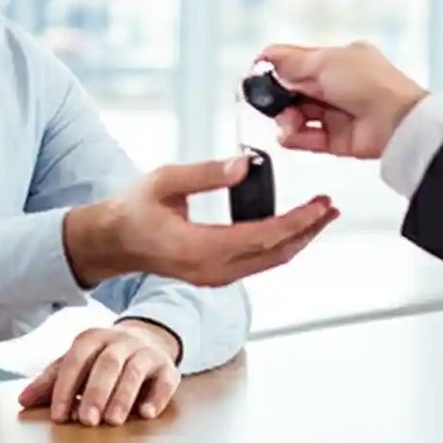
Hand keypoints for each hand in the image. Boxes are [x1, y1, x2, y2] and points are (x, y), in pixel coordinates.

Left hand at [18, 321, 181, 425]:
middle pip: (107, 363)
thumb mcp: (77, 363)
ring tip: (113, 420)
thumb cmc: (103, 358)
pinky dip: (157, 397)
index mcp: (93, 338)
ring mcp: (146, 352)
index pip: (76, 360)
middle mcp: (120, 341)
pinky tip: (146, 413)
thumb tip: (22, 401)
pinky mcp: (168, 367)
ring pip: (135, 370)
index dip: (65, 387)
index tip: (59, 415)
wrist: (147, 339)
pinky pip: (166, 380)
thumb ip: (51, 380)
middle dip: (96, 392)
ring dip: (123, 396)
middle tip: (87, 420)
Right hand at [63, 158, 338, 287]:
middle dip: (308, 231)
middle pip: (275, 255)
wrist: (112, 241)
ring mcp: (214, 277)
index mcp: (199, 248)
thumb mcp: (164, 180)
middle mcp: (211, 271)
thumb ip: (206, 174)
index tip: (318, 204)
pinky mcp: (215, 275)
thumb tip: (246, 165)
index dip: (296, 221)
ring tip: (320, 215)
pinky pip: (258, 263)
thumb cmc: (132, 208)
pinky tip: (292, 227)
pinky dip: (280, 245)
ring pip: (270, 262)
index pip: (262, 238)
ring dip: (298, 239)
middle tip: (330, 206)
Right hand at [257, 42, 427, 159]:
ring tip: (290, 121)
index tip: (257, 77)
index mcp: (337, 61)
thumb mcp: (326, 61)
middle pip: (292, 92)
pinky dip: (295, 137)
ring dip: (287, 119)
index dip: (276, 69)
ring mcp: (335, 114)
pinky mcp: (335, 140)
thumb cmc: (370, 84)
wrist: (397, 122)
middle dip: (279, 97)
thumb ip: (292, 61)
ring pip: (296, 116)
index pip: (297, 63)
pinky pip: (306, 139)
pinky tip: (289, 135)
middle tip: (272, 102)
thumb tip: (266, 57)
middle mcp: (335, 86)